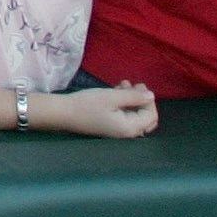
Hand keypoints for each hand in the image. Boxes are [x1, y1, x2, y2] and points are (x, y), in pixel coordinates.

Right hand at [41, 83, 160, 138]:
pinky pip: (125, 115)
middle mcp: (128, 132)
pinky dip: (124, 103)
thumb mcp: (112, 97)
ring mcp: (119, 130)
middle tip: (134, 85)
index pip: (151, 115)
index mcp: (130, 128)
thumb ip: (133, 96)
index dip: (148, 100)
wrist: (64, 113)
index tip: (138, 86)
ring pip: (136, 115)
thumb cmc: (88, 104)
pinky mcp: (111, 126)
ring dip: (132, 99)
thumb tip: (152, 96)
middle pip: (146, 118)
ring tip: (122, 84)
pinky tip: (116, 90)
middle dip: (142, 101)